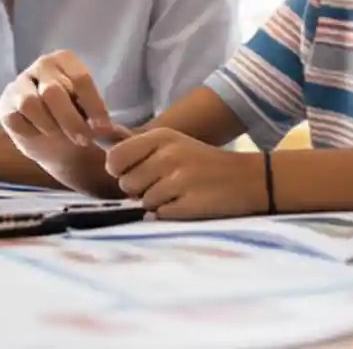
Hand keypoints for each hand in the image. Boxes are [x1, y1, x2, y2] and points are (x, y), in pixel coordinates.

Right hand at [0, 50, 130, 188]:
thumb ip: (107, 127)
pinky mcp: (5, 103)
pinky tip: (40, 134)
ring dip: (50, 126)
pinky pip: (16, 117)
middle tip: (83, 141)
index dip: (94, 106)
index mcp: (66, 60)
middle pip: (55, 91)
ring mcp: (20, 82)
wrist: (51, 142)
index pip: (81, 79)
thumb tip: (122, 138)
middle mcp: (42, 65)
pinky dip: (31, 131)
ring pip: (32, 103)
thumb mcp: (96, 120)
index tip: (104, 129)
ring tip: (61, 137)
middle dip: (71, 121)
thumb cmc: (77, 121)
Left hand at [105, 128, 267, 219]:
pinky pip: (159, 215)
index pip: (115, 158)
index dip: (118, 171)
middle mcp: (168, 155)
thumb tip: (106, 161)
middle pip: (126, 183)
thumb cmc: (202, 162)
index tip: (131, 173)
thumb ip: (139, 150)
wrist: (247, 179)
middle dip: (138, 189)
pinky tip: (185, 203)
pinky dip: (168, 214)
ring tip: (177, 193)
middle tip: (162, 184)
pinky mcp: (188, 203)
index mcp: (161, 137)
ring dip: (155, 202)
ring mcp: (179, 180)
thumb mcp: (172, 144)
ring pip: (142, 201)